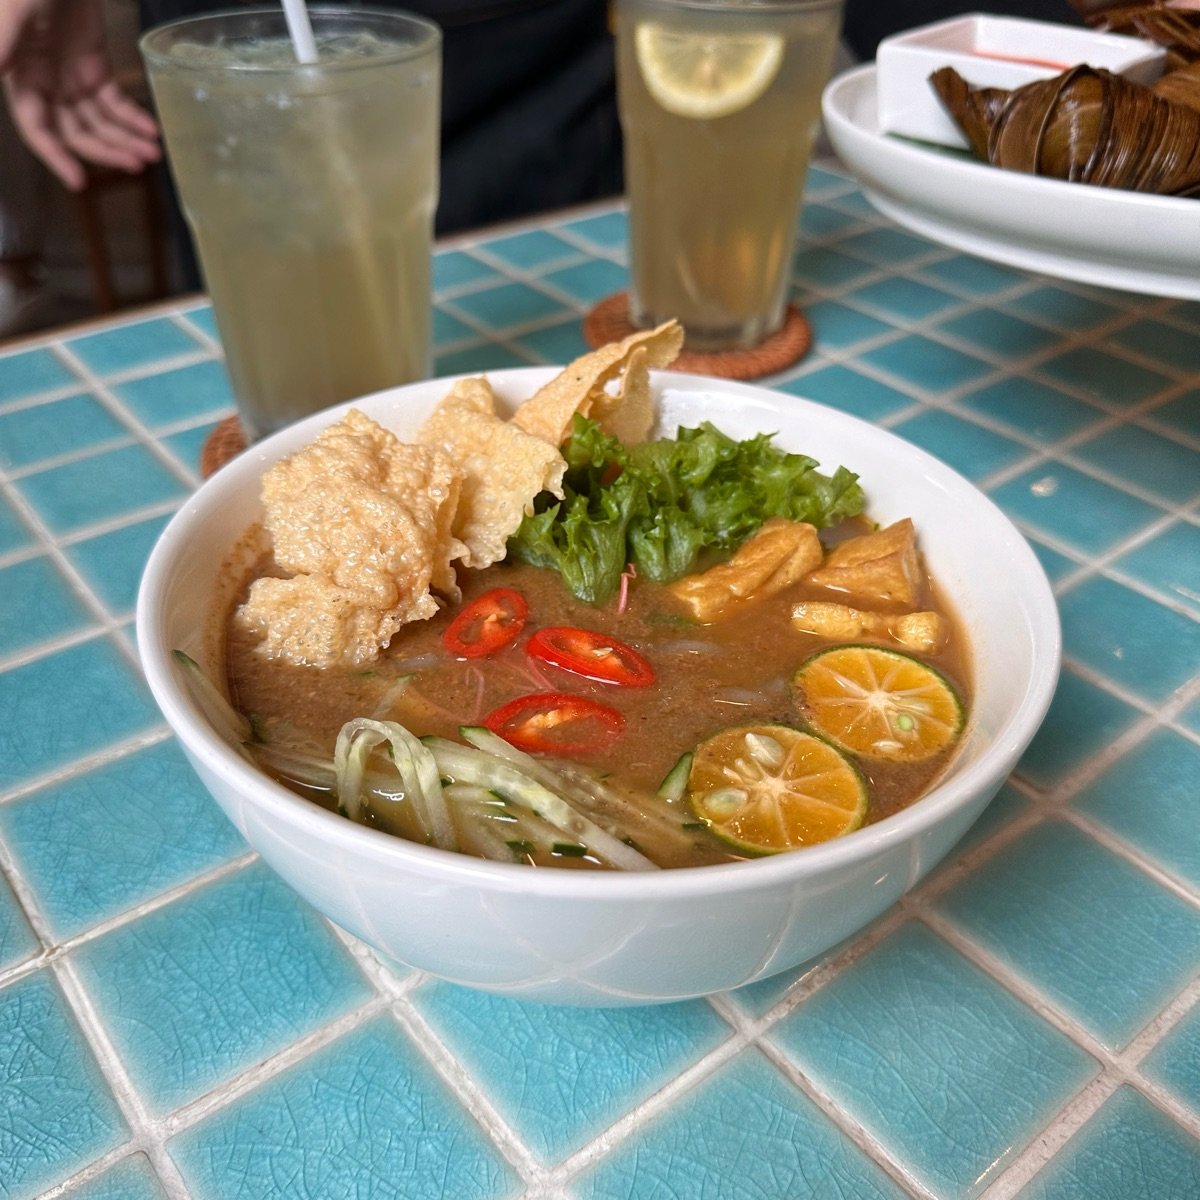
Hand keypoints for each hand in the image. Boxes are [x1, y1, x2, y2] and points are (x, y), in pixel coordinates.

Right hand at [0, 0, 159, 189]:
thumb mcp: (14, 10)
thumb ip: (3, 42)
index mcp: (21, 77)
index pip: (37, 128)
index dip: (56, 156)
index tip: (81, 182)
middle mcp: (45, 84)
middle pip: (76, 132)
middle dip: (107, 151)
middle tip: (138, 164)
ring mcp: (71, 76)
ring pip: (100, 122)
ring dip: (126, 139)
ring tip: (154, 153)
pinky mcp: (94, 65)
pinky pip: (115, 101)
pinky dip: (134, 117)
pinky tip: (152, 129)